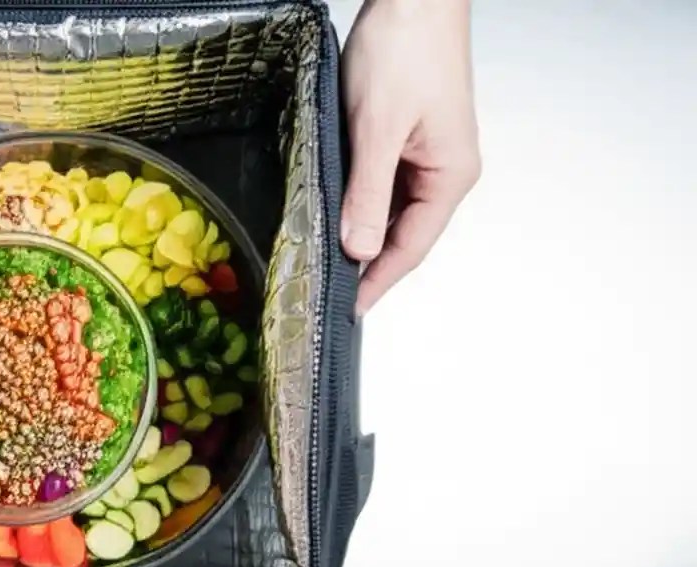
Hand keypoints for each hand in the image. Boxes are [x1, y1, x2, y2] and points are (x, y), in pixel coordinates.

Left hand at [340, 0, 481, 314]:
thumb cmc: (405, 48)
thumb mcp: (376, 129)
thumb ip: (368, 193)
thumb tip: (361, 248)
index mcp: (450, 175)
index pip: (411, 248)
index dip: (377, 281)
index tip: (348, 307)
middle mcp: (446, 170)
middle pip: (404, 234)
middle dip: (367, 262)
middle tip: (326, 289)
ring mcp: (429, 154)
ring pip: (392, 210)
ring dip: (362, 231)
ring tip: (325, 257)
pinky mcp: (410, 137)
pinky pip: (385, 183)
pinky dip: (361, 201)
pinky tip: (335, 210)